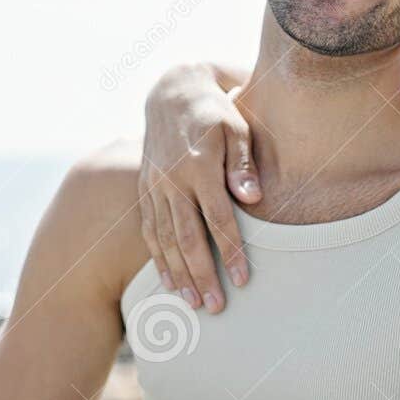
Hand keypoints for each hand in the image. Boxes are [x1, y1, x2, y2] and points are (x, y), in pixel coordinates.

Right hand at [139, 64, 260, 313]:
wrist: (173, 92)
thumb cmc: (217, 111)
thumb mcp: (237, 128)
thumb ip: (244, 165)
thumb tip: (254, 199)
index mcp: (198, 166)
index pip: (218, 218)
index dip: (231, 251)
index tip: (242, 280)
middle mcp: (172, 180)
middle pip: (188, 237)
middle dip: (202, 275)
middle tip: (215, 307)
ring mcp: (154, 186)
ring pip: (165, 239)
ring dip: (179, 273)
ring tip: (192, 303)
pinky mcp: (145, 188)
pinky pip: (150, 230)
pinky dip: (159, 257)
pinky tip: (169, 281)